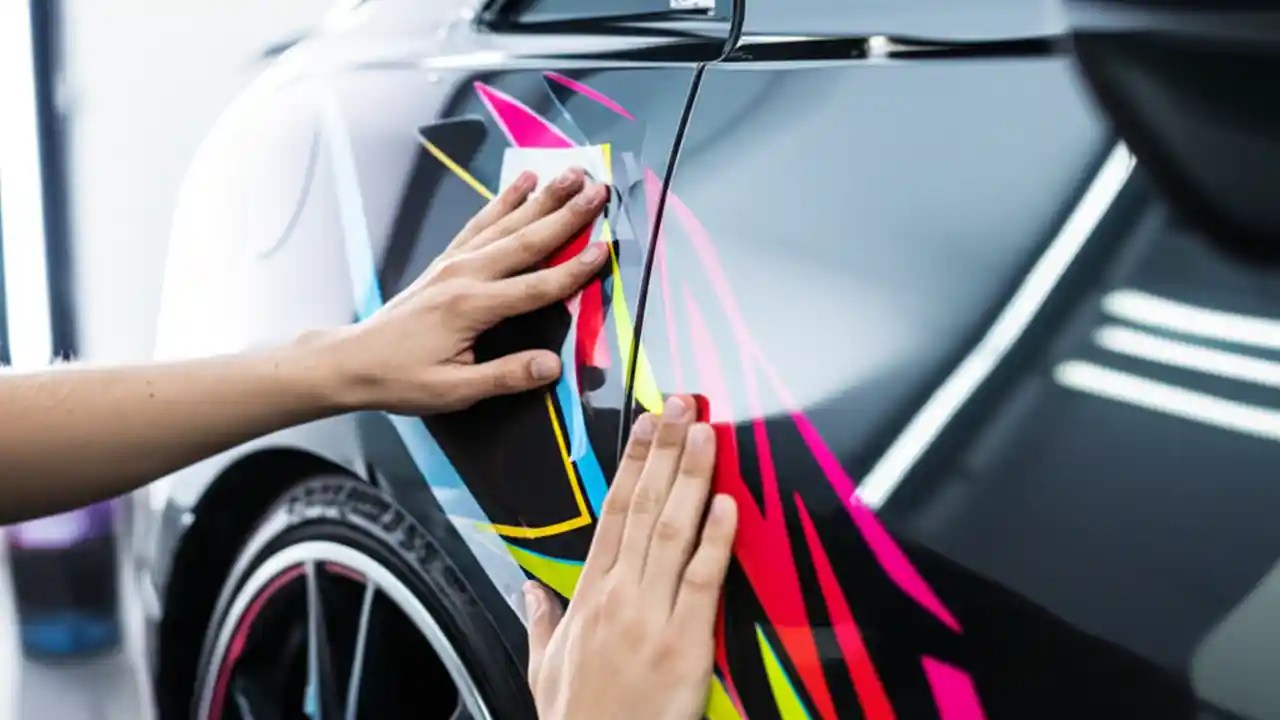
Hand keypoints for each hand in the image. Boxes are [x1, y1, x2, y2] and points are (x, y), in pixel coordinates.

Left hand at [320, 167, 608, 413]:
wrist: (353, 361)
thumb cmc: (401, 378)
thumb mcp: (454, 390)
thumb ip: (506, 376)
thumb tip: (552, 366)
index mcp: (471, 307)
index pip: (536, 287)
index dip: (573, 270)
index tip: (604, 249)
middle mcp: (464, 275)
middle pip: (526, 240)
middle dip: (566, 215)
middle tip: (598, 190)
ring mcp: (454, 263)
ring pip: (506, 222)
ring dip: (542, 197)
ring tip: (571, 173)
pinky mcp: (446, 260)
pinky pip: (481, 222)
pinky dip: (504, 200)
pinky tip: (522, 183)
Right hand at [525, 396, 738, 719]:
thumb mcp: (542, 668)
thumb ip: (539, 621)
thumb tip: (530, 591)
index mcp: (587, 596)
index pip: (613, 513)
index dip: (631, 465)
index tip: (644, 426)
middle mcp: (618, 596)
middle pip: (644, 508)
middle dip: (665, 452)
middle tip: (681, 406)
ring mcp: (651, 616)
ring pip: (672, 532)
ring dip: (690, 477)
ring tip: (705, 433)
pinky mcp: (684, 644)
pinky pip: (702, 581)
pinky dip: (715, 540)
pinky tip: (727, 504)